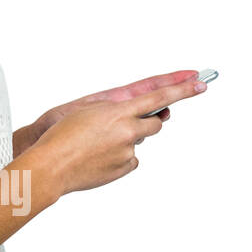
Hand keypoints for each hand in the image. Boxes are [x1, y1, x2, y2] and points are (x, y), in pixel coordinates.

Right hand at [16, 69, 200, 154]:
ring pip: (138, 141)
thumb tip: (135, 116)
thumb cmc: (61, 135)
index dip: (181, 89)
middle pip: (155, 124)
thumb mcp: (87, 111)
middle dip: (147, 122)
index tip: (200, 83)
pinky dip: (118, 157)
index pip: (158, 96)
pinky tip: (98, 157)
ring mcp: (128, 151)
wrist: (51, 165)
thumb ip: (114, 109)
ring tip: (97, 143)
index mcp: (119, 111)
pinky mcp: (124, 168)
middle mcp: (128, 130)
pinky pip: (129, 159)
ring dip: (125, 140)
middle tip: (127, 124)